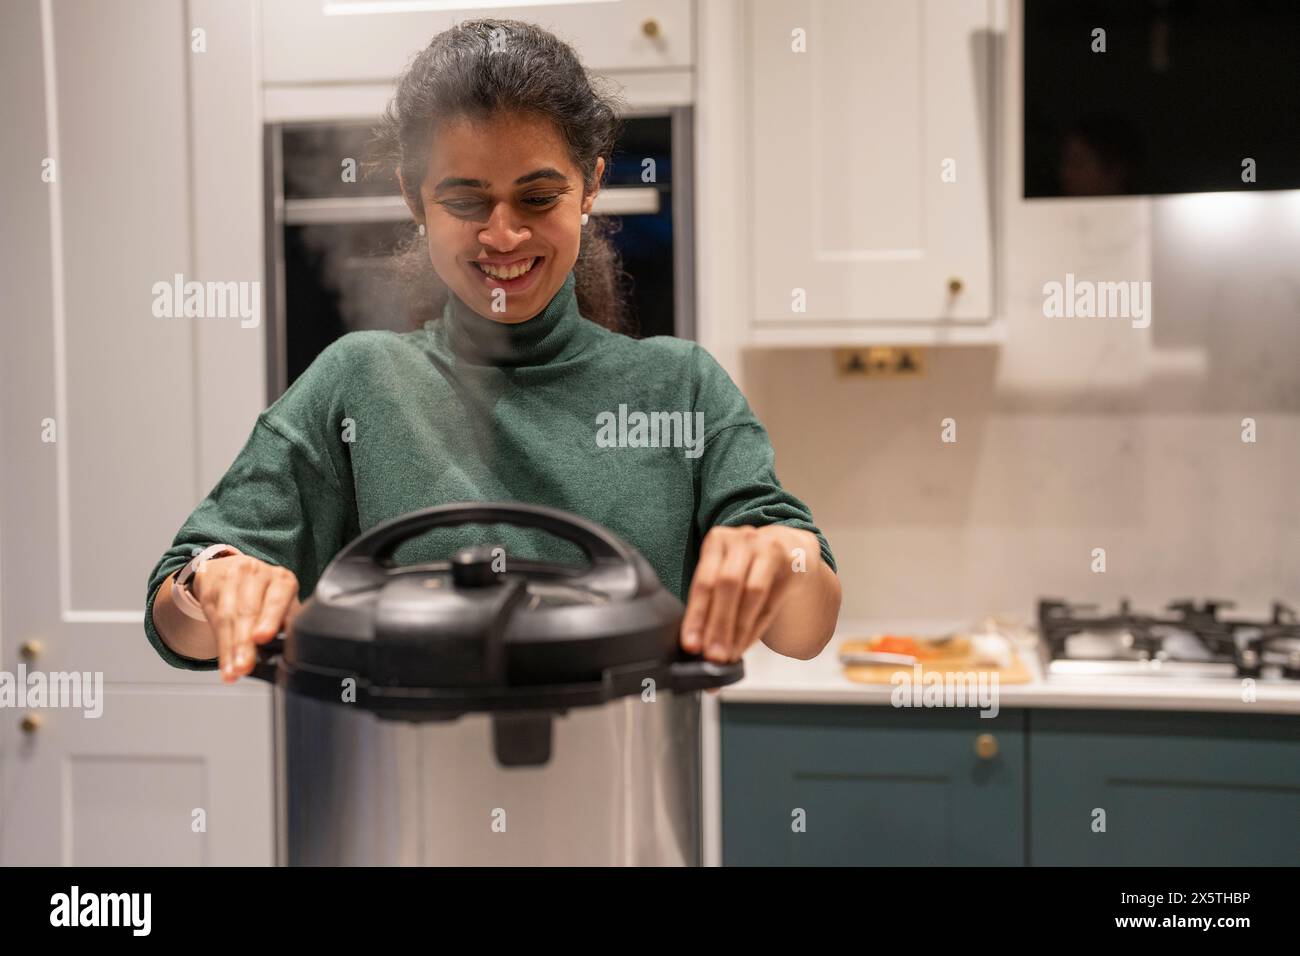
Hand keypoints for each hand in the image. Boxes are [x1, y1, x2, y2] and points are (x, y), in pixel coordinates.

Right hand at [191, 555, 301, 682]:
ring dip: (231, 649)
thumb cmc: (262, 592)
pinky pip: (215, 622)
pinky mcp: (211, 591)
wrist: (228, 569)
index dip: (269, 619)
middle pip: (248, 610)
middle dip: (245, 642)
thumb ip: (287, 621)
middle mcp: (256, 575)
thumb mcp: (281, 600)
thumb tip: (292, 650)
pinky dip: (221, 648)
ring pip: (229, 618)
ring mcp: (231, 581)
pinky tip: (225, 665)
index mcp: (281, 579)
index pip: (275, 599)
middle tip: (245, 666)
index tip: (263, 638)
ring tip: (234, 671)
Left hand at [680, 525, 815, 663]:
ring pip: (751, 593)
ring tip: (728, 654)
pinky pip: (771, 602)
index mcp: (717, 540)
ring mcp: (769, 549)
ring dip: (738, 629)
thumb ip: (709, 598)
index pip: (704, 582)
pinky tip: (744, 644)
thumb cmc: (746, 565)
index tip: (691, 644)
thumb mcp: (722, 569)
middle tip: (712, 655)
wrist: (787, 548)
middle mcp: (743, 541)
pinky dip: (755, 628)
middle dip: (718, 624)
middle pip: (728, 585)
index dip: (696, 615)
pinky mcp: (791, 564)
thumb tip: (696, 641)